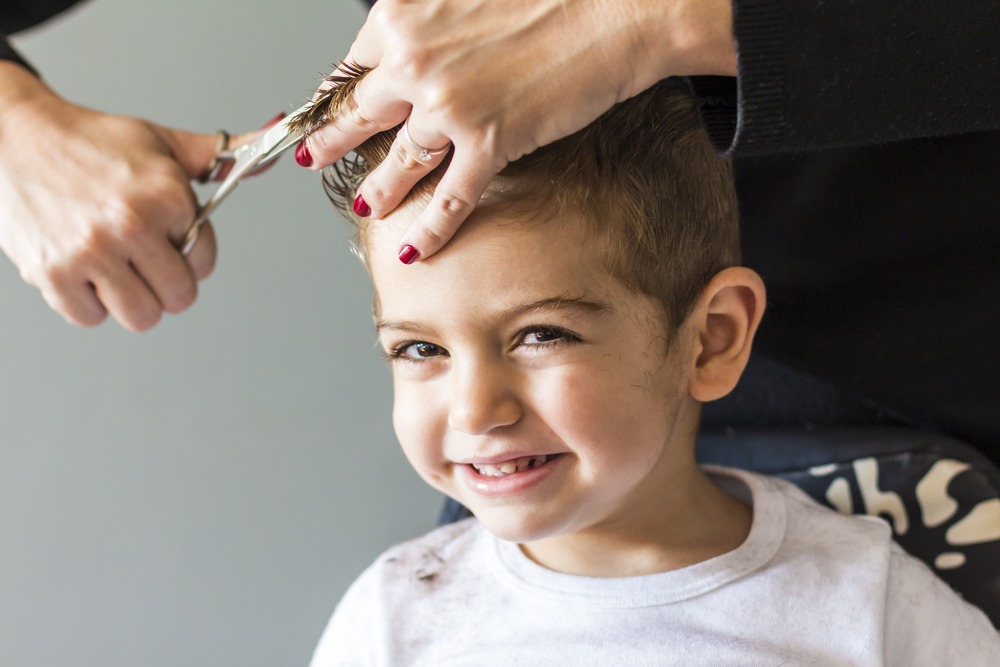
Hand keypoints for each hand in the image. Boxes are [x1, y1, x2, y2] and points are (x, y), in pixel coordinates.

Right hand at [0, 62, 262, 330]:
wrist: (10, 137)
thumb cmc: (91, 142)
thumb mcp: (162, 143)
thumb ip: (218, 159)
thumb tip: (267, 158)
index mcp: (164, 196)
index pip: (205, 260)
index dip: (190, 250)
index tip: (168, 234)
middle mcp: (129, 226)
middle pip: (180, 298)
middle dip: (168, 282)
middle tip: (145, 257)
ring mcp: (89, 253)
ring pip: (141, 317)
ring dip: (132, 299)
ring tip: (117, 266)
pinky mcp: (51, 274)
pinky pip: (90, 318)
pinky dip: (90, 303)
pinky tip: (85, 270)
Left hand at [302, 0, 735, 261]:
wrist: (614, 7)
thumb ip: (433, 21)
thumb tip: (417, 45)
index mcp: (403, 16)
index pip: (354, 62)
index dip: (341, 89)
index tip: (331, 104)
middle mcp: (413, 61)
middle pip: (359, 113)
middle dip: (330, 140)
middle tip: (313, 156)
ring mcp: (448, 107)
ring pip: (397, 161)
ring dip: (379, 189)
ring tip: (365, 206)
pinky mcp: (489, 141)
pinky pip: (450, 197)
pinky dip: (430, 228)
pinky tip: (415, 247)